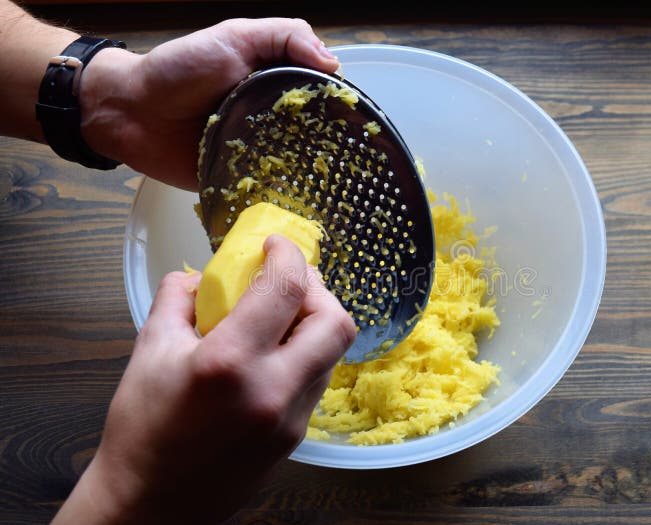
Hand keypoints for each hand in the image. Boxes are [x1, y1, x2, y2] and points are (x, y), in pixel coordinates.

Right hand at [46, 235, 355, 524]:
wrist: (149, 505)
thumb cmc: (141, 430)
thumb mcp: (149, 351)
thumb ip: (178, 299)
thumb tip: (201, 274)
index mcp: (231, 363)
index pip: (286, 289)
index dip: (288, 255)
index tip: (276, 245)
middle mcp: (272, 390)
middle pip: (335, 322)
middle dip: (319, 290)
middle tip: (290, 282)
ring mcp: (290, 419)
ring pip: (332, 354)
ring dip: (315, 324)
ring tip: (281, 318)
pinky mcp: (295, 439)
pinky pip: (316, 382)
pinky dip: (306, 356)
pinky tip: (274, 355)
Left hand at [78, 18, 339, 189]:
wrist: (132, 114)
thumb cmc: (178, 70)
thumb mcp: (235, 36)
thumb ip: (284, 37)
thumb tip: (333, 63)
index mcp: (277, 84)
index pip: (322, 97)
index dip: (342, 106)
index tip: (361, 120)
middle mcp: (274, 120)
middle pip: (317, 136)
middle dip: (334, 147)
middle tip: (354, 161)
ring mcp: (260, 153)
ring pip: (298, 167)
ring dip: (313, 175)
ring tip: (337, 187)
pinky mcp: (243, 182)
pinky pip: (270, 190)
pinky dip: (284, 196)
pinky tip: (305, 205)